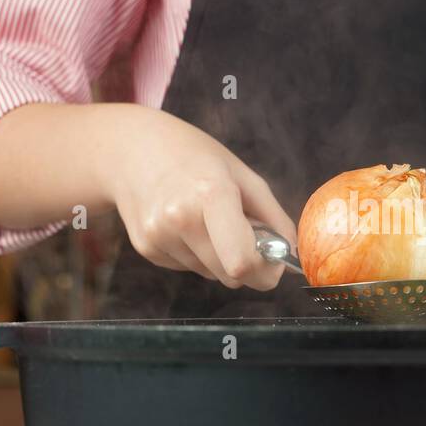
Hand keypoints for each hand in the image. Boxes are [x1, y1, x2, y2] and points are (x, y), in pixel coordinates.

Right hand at [106, 108, 296, 290]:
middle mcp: (180, 219)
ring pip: (210, 274)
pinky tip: (185, 224)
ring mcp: (158, 235)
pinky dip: (196, 253)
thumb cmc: (194, 156)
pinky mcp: (146, 248)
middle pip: (230, 276)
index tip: (274, 261)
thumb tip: (294, 256)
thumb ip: (274, 218)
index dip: (266, 271)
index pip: (242, 262)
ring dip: (220, 258)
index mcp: (211, 195)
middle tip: (246, 237)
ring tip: (208, 220)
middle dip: (248, 266)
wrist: (131, 149)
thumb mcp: (242, 175)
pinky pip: (188, 268)